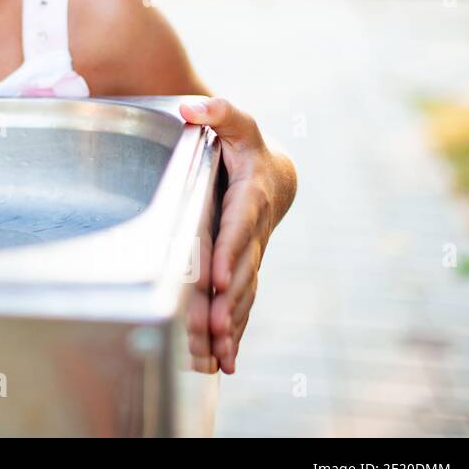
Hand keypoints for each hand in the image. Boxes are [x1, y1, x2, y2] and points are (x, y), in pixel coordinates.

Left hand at [179, 97, 296, 374]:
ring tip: (221, 355)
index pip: (239, 226)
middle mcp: (255, 231)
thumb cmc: (247, 145)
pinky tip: (224, 362)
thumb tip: (193, 106)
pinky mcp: (246, 270)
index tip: (218, 274)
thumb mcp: (237, 124)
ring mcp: (253, 254)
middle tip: (217, 326)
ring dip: (233, 324)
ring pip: (245, 293)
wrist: (275, 171)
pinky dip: (236, 331)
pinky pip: (243, 303)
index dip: (229, 250)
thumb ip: (219, 112)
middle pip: (243, 270)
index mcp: (251, 196)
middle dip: (230, 300)